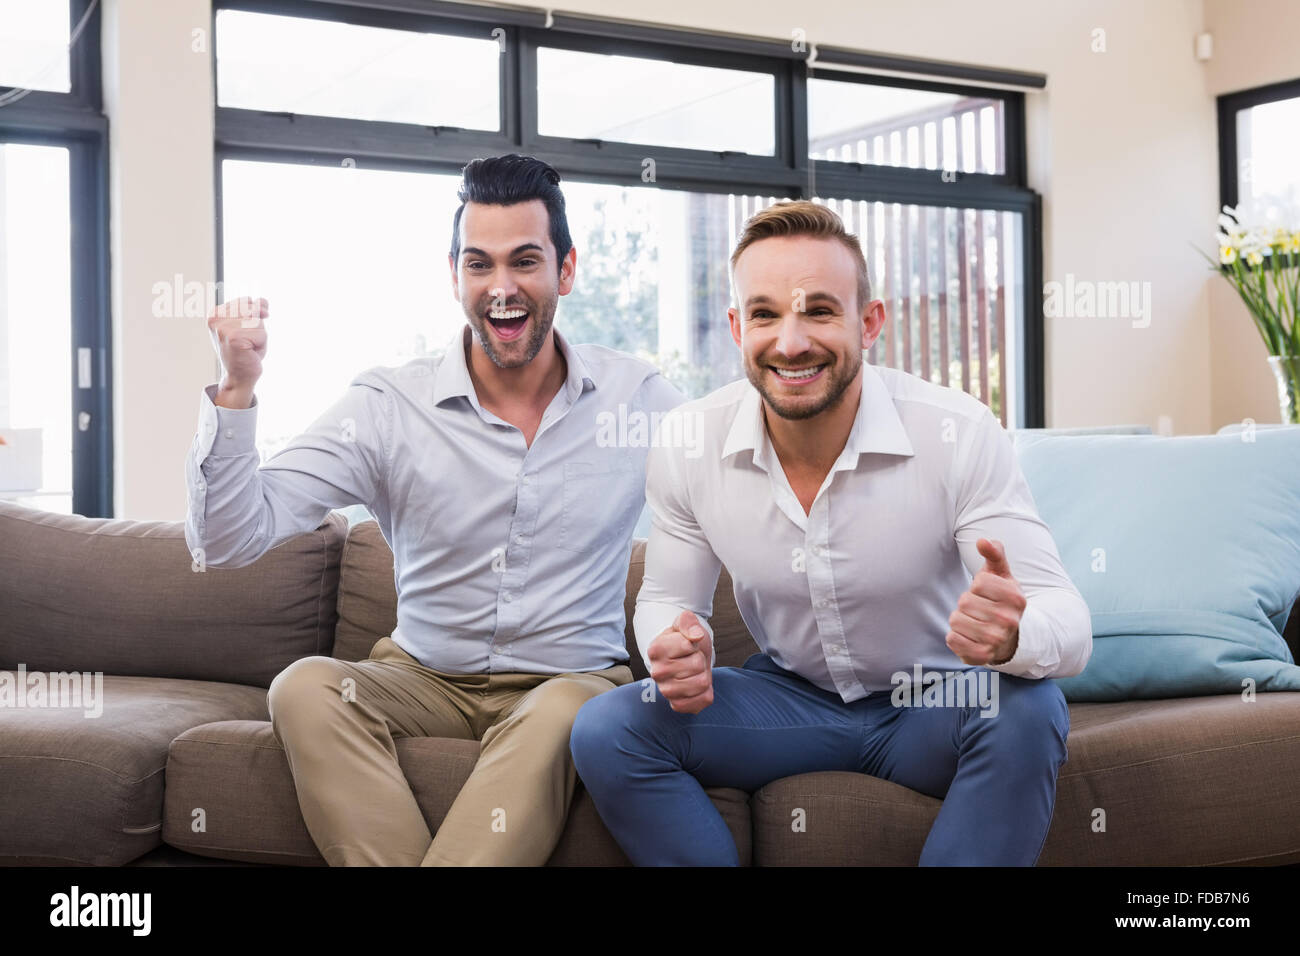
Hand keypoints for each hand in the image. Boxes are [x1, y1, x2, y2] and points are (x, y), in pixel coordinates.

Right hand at [208, 296, 267, 406]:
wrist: (239, 376)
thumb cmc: (246, 351)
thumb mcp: (251, 325)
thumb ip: (256, 309)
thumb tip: (262, 302)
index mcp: (216, 313)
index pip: (249, 301)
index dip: (255, 316)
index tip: (244, 333)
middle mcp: (215, 318)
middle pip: (254, 309)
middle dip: (258, 327)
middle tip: (247, 342)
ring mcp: (223, 328)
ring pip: (258, 321)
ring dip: (260, 336)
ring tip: (249, 347)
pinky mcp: (233, 337)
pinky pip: (261, 334)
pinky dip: (261, 345)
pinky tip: (249, 352)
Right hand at [647, 609, 713, 713]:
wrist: (684, 659)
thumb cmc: (685, 641)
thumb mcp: (686, 623)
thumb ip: (688, 622)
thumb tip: (695, 636)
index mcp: (656, 649)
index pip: (688, 646)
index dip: (694, 644)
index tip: (688, 645)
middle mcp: (657, 672)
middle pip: (698, 665)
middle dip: (700, 660)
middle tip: (692, 659)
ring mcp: (666, 691)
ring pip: (702, 684)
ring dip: (704, 675)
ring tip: (694, 671)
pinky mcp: (676, 704)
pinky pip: (701, 701)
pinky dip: (705, 693)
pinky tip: (696, 685)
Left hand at [946, 538, 1025, 666]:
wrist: (1007, 638)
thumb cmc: (999, 600)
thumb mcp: (1001, 575)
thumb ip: (994, 554)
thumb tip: (983, 540)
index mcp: (1017, 597)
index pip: (978, 582)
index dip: (977, 586)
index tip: (987, 594)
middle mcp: (1010, 621)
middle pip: (965, 601)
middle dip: (967, 604)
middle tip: (980, 610)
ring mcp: (997, 640)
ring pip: (956, 620)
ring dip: (959, 619)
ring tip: (974, 623)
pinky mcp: (982, 656)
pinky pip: (952, 640)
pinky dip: (954, 636)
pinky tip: (968, 637)